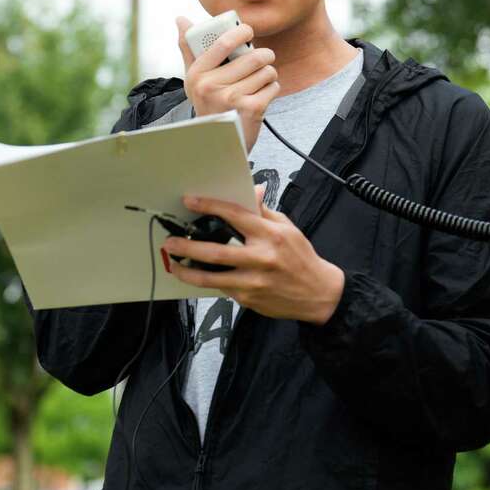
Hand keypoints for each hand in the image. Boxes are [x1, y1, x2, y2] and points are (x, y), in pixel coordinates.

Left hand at [162, 185, 345, 323]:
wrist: (318, 294)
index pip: (236, 215)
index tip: (190, 201)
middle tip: (171, 241)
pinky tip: (196, 276)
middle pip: (215, 251)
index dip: (210, 207)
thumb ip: (265, 212)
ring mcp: (253, 281)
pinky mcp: (248, 298)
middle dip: (188, 246)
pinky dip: (206, 282)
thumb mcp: (288, 229)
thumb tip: (253, 191)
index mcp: (271, 235)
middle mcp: (261, 258)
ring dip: (187, 270)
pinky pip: (221, 288)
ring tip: (174, 263)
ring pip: (211, 277)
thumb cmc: (302, 258)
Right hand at [176, 16, 279, 150]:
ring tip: (258, 81)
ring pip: (266, 71)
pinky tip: (261, 95)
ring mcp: (232, 99)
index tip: (248, 30)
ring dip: (268, 73)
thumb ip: (190, 49)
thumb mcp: (194, 78)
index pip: (223, 43)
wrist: (219, 139)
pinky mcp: (251, 109)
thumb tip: (181, 19)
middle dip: (264, 55)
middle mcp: (211, 86)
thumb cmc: (209, 102)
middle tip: (264, 57)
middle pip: (253, 57)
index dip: (241, 32)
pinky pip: (273, 86)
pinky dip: (272, 88)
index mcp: (197, 74)